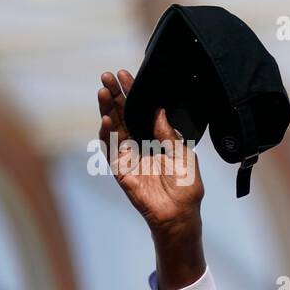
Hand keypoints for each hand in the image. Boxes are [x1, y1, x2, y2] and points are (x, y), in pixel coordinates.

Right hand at [97, 69, 202, 233]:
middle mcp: (139, 146)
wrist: (181, 214)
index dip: (132, 94)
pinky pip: (111, 149)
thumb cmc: (186, 188)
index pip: (140, 112)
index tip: (126, 75)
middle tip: (107, 75)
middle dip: (115, 95)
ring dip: (107, 109)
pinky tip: (107, 119)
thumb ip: (169, 134)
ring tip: (103, 90)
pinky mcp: (120, 170)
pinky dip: (108, 134)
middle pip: (123, 115)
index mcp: (155, 140)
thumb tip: (159, 111)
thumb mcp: (183, 155)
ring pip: (113, 128)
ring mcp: (127, 157)